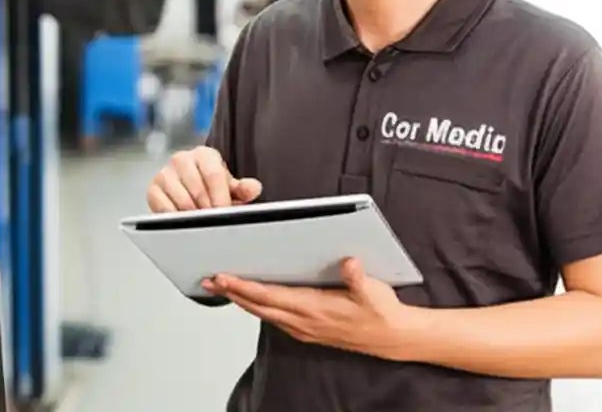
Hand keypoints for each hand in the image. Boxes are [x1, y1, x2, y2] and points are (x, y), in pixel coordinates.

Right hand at [146, 146, 261, 210]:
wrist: (190, 192)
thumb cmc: (211, 188)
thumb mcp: (230, 188)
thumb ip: (243, 188)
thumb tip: (254, 188)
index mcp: (204, 155)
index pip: (213, 174)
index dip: (220, 196)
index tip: (224, 211)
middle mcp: (182, 159)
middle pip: (197, 188)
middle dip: (207, 208)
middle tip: (214, 221)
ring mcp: (165, 173)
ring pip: (181, 199)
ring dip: (192, 214)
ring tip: (200, 221)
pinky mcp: (153, 189)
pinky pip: (163, 207)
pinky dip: (175, 217)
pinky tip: (183, 220)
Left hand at [201, 258, 427, 360]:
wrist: (393, 338)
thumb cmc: (381, 314)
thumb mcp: (374, 292)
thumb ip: (358, 278)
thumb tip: (349, 262)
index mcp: (314, 308)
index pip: (269, 296)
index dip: (244, 287)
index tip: (223, 277)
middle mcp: (304, 322)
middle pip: (258, 306)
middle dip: (232, 293)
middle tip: (208, 279)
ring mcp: (304, 329)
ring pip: (264, 313)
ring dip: (242, 301)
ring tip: (223, 287)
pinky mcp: (308, 331)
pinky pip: (275, 318)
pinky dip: (258, 307)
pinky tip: (253, 300)